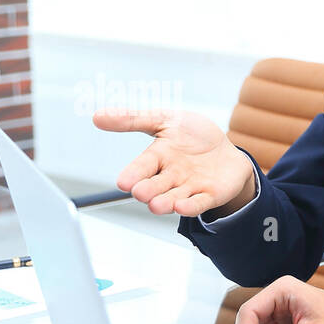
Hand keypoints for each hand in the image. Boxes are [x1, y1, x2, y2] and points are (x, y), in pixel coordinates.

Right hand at [95, 108, 256, 217]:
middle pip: (156, 186)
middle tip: (139, 193)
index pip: (142, 166)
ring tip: (155, 205)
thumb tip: (97, 116)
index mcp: (158, 157)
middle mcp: (171, 176)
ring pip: (174, 197)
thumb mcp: (166, 120)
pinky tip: (182, 208)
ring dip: (165, 202)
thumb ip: (134, 119)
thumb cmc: (193, 136)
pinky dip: (190, 206)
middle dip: (147, 190)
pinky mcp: (210, 195)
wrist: (227, 149)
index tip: (123, 182)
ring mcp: (190, 187)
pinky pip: (199, 203)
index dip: (133, 174)